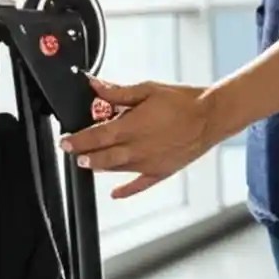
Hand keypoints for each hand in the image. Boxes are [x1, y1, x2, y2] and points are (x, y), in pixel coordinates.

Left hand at [59, 77, 218, 198]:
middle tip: (72, 153)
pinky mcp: (162, 171)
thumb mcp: (147, 90)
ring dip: (100, 167)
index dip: (77, 141)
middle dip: (84, 155)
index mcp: (132, 127)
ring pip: (116, 169)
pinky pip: (140, 185)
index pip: (96, 137)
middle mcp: (138, 148)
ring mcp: (149, 162)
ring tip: (89, 162)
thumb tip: (94, 85)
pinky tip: (115, 193)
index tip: (65, 142)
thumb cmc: (183, 101)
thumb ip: (118, 92)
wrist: (213, 116)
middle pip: (102, 157)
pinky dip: (126, 190)